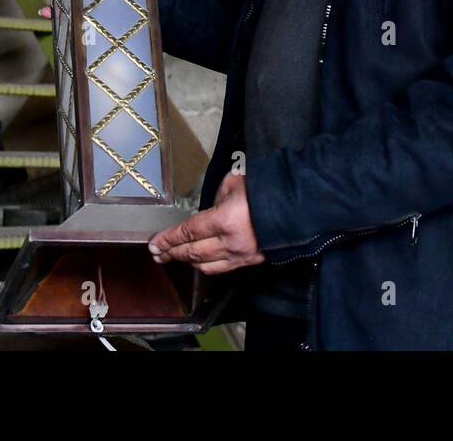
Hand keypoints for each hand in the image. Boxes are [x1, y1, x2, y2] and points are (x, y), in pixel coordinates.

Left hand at [147, 173, 265, 274]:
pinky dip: (206, 265)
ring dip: (187, 262)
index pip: (188, 232)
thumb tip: (207, 212)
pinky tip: (199, 261)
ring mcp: (242, 255)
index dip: (168, 239)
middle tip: (157, 254)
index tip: (154, 243)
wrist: (298, 204)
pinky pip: (222, 268)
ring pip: (206, 266)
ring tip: (175, 257)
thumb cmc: (265, 187)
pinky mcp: (251, 261)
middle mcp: (231, 242)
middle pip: (193, 252)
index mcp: (225, 220)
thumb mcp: (234, 183)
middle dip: (172, 253)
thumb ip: (216, 199)